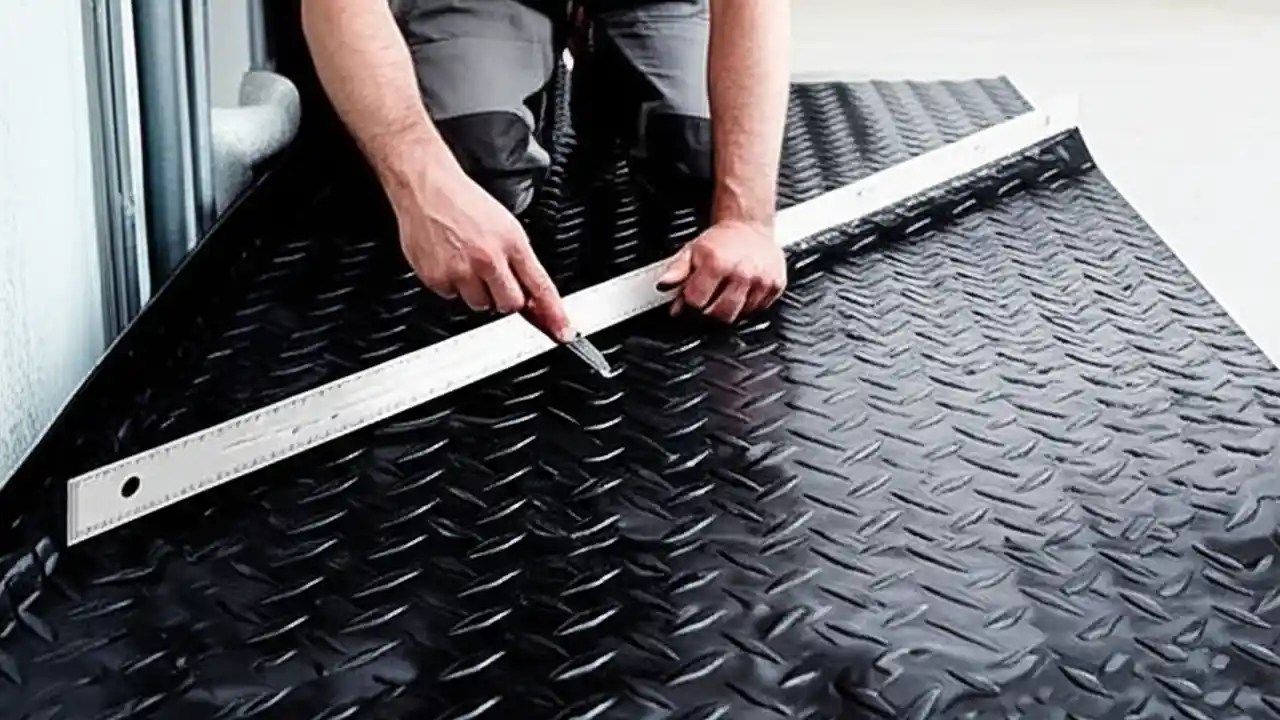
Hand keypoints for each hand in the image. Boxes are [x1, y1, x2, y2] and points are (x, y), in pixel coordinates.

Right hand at [393, 167, 574, 341]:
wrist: (427, 187)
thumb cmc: (465, 202)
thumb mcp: (506, 226)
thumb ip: (521, 261)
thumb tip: (534, 294)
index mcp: (511, 242)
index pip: (540, 286)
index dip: (554, 313)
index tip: (563, 332)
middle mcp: (488, 258)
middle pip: (510, 305)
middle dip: (506, 297)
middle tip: (494, 277)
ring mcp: (461, 270)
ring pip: (481, 305)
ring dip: (478, 292)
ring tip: (468, 263)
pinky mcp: (437, 278)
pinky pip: (452, 297)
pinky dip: (453, 285)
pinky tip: (450, 261)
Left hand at [656, 220, 786, 322]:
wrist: (749, 225)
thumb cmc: (721, 239)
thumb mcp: (692, 250)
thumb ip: (676, 270)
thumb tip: (664, 284)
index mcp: (718, 263)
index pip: (697, 302)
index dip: (688, 304)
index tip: (687, 301)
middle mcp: (742, 272)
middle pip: (719, 314)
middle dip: (707, 312)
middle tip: (705, 301)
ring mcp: (761, 281)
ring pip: (739, 315)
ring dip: (727, 310)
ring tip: (722, 295)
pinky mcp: (776, 286)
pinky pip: (758, 310)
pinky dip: (747, 307)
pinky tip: (739, 293)